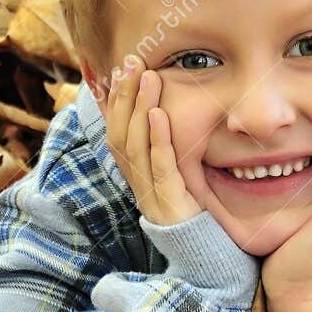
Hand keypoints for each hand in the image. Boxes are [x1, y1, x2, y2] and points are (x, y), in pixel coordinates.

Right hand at [99, 57, 203, 225]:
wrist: (198, 249)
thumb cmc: (186, 206)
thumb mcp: (170, 172)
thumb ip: (160, 145)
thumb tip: (158, 108)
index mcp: (132, 172)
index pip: (115, 130)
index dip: (114, 100)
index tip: (120, 69)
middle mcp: (134, 180)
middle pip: (120, 132)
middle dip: (124, 95)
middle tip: (131, 62)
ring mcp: (148, 191)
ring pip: (135, 145)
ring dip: (140, 108)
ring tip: (148, 78)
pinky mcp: (168, 200)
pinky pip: (160, 165)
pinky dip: (158, 138)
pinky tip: (161, 113)